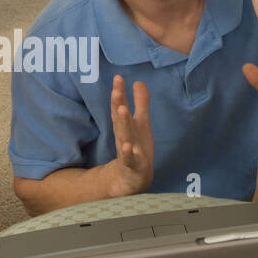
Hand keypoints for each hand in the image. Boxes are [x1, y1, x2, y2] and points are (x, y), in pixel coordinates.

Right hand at [108, 74, 153, 197]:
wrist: (132, 180)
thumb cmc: (136, 148)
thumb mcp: (140, 124)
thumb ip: (140, 103)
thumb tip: (138, 81)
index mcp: (126, 126)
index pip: (120, 107)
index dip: (120, 92)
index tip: (118, 77)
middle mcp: (124, 136)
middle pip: (119, 119)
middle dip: (118, 104)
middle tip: (116, 90)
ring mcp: (127, 152)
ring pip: (124, 136)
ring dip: (123, 123)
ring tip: (123, 110)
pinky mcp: (132, 167)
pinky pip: (129, 160)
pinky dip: (128, 154)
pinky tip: (128, 147)